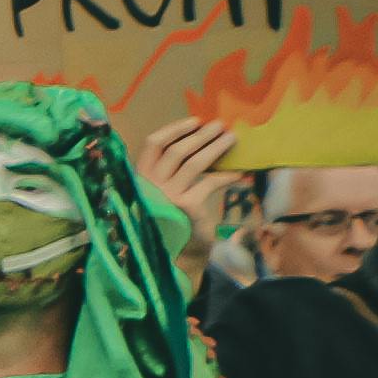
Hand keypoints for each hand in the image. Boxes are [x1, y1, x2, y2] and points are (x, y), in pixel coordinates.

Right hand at [132, 116, 235, 294]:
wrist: (172, 256)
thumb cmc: (168, 220)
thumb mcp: (160, 193)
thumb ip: (167, 172)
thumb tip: (197, 139)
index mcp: (139, 178)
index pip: (153, 145)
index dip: (175, 129)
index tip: (195, 121)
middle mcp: (149, 185)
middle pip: (177, 150)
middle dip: (201, 135)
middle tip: (220, 126)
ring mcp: (167, 196)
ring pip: (194, 162)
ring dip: (216, 148)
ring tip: (232, 139)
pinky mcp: (187, 206)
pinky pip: (210, 183)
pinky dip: (226, 176)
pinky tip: (238, 172)